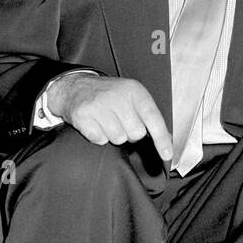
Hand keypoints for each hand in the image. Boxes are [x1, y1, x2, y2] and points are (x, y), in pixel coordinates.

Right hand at [47, 72, 173, 160]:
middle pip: (136, 133)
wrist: (74, 88)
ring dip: (114, 135)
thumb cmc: (108, 95)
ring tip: (107, 121)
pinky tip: (96, 123)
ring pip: (118, 139)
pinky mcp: (83, 115)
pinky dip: (99, 136)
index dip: (161, 139)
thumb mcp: (132, 97)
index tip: (167, 154)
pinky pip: (100, 140)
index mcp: (134, 91)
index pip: (153, 118)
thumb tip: (166, 139)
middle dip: (131, 133)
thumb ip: (149, 116)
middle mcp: (118, 96)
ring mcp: (98, 105)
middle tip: (122, 122)